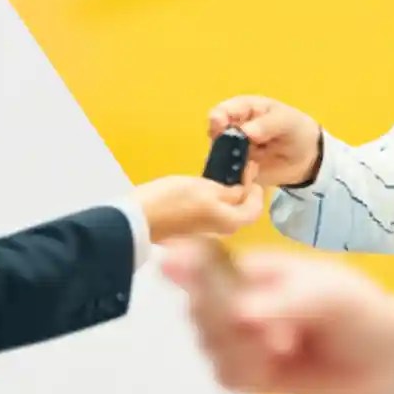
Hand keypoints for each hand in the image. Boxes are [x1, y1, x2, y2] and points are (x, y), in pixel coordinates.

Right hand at [132, 172, 263, 240]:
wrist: (138, 217)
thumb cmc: (173, 201)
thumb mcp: (205, 189)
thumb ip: (229, 191)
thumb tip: (242, 192)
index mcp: (231, 221)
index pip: (256, 207)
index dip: (256, 187)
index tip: (250, 166)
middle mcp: (222, 228)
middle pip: (243, 209)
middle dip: (244, 188)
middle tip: (241, 166)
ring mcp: (206, 226)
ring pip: (227, 208)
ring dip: (230, 190)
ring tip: (226, 169)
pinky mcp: (192, 222)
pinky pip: (213, 208)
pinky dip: (216, 194)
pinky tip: (209, 180)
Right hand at [162, 239, 393, 393]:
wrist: (384, 361)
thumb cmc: (357, 310)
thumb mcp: (326, 295)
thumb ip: (280, 303)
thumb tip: (237, 315)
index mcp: (253, 267)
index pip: (205, 261)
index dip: (185, 265)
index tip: (171, 267)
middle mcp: (238, 298)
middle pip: (198, 308)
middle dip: (230, 324)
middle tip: (278, 331)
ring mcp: (239, 336)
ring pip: (208, 345)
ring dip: (246, 351)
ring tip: (288, 346)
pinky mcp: (246, 370)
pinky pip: (224, 374)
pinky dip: (250, 374)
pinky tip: (278, 367)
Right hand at [208, 96, 321, 186]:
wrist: (307, 157)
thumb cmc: (294, 129)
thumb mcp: (286, 121)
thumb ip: (267, 124)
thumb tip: (246, 132)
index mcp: (241, 109)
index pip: (221, 111)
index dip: (218, 118)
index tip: (221, 126)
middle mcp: (231, 129)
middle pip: (214, 136)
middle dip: (219, 143)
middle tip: (230, 151)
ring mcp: (231, 151)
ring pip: (217, 157)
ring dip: (225, 162)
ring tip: (243, 165)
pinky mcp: (236, 170)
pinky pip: (227, 174)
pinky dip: (231, 176)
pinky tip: (244, 177)